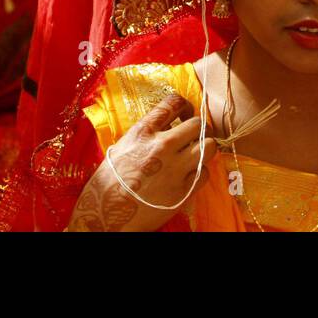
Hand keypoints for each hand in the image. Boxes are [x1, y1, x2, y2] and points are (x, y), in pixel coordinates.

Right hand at [66, 93, 213, 231]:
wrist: (108, 214)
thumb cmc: (109, 181)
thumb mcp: (122, 146)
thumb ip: (146, 133)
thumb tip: (166, 126)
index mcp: (143, 131)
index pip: (173, 103)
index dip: (184, 105)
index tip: (183, 113)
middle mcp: (162, 145)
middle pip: (197, 124)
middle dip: (196, 128)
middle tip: (192, 136)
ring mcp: (175, 168)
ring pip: (209, 145)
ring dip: (203, 148)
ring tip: (194, 154)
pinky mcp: (184, 189)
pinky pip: (205, 172)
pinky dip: (200, 171)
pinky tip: (189, 174)